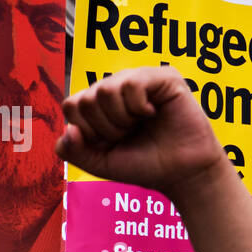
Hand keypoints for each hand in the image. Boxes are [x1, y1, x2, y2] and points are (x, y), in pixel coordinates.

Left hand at [56, 66, 226, 200]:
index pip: (72, 105)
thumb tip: (69, 129)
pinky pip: (132, 83)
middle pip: (87, 99)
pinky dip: (138, 107)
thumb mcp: (101, 163)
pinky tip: (153, 114)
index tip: (112, 143)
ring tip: (141, 124)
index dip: (88, 131)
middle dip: (107, 128)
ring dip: (122, 119)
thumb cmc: (146, 166)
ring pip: (105, 90)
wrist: (182, 174)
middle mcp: (118, 88)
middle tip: (130, 134)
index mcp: (102, 104)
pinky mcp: (164, 78)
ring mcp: (140, 79)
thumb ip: (73, 151)